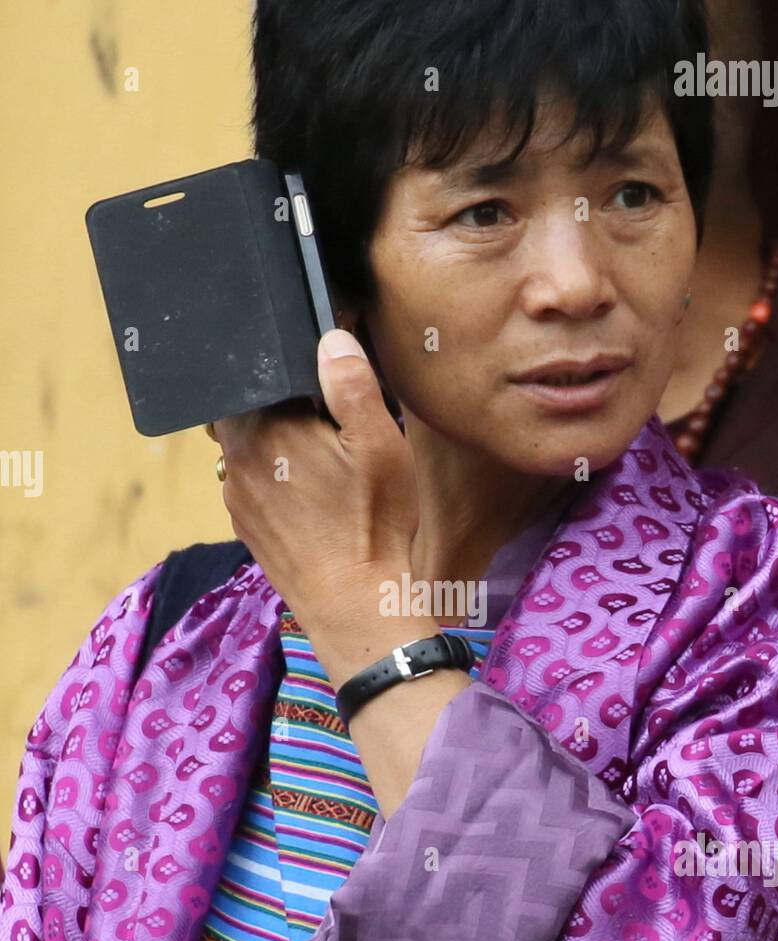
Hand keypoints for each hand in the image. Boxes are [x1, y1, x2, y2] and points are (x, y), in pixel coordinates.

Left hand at [208, 330, 417, 630]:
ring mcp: (235, 494)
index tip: (320, 388)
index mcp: (265, 425)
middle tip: (325, 424)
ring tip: (319, 462)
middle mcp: (237, 456)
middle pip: (249, 409)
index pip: (259, 374)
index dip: (290, 373)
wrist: (354, 602)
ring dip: (275, 445)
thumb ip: (351, 385)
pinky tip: (309, 498)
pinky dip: (274, 480)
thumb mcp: (378, 444)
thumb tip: (330, 338)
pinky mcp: (244, 525)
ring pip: (248, 448)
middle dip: (281, 408)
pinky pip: (251, 483)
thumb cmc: (371, 522)